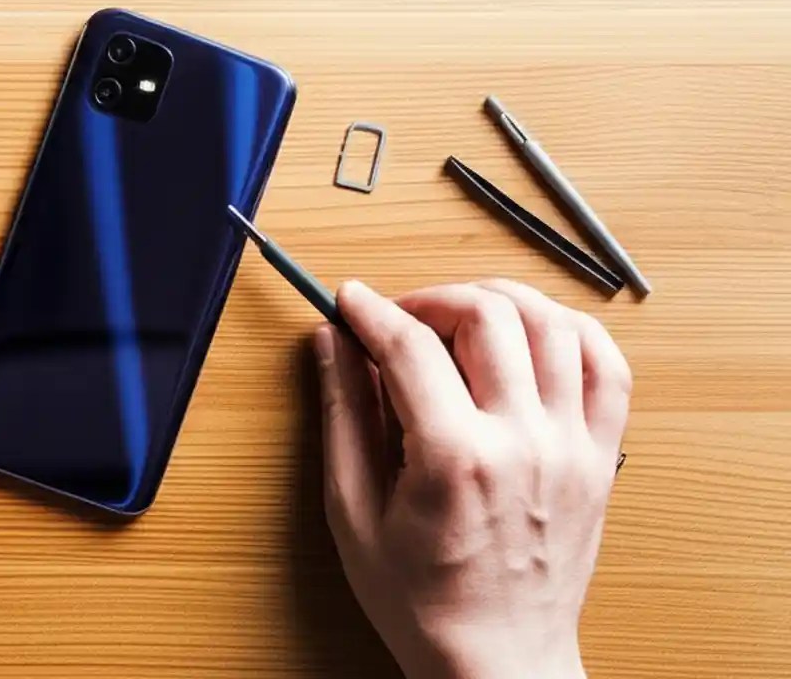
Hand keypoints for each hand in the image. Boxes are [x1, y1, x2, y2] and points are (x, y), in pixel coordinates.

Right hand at [315, 280, 629, 678]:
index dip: (371, 311)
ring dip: (500, 301)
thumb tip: (332, 343)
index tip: (350, 300)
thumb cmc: (421, 601)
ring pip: (553, 323)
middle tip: (401, 318)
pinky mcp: (601, 456)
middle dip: (433, 298)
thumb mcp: (354, 513)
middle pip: (488, 316)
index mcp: (454, 460)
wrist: (498, 662)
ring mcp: (573, 446)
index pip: (410, 346)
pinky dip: (570, 331)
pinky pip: (607, 365)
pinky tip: (531, 339)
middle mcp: (524, 442)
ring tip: (462, 318)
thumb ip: (344, 416)